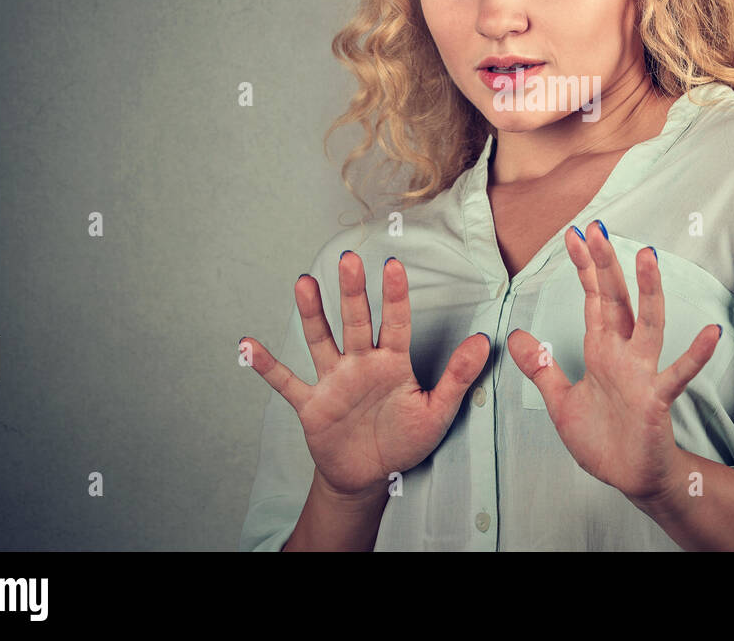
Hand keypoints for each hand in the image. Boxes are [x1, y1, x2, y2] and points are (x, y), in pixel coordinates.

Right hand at [243, 253, 490, 500]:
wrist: (370, 475)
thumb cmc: (406, 439)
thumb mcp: (437, 411)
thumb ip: (458, 377)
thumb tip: (484, 341)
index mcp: (393, 362)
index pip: (396, 322)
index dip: (395, 295)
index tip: (393, 265)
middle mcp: (361, 363)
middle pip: (356, 321)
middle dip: (353, 291)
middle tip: (349, 259)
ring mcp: (334, 380)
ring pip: (322, 340)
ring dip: (312, 313)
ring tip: (305, 282)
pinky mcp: (312, 404)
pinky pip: (287, 382)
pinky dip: (268, 366)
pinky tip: (249, 344)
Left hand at [507, 222, 720, 503]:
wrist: (630, 477)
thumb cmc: (602, 438)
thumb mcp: (560, 400)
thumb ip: (540, 367)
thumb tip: (514, 334)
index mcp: (602, 350)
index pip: (592, 299)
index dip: (583, 268)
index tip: (573, 234)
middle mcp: (624, 354)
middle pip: (615, 300)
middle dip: (606, 265)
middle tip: (597, 227)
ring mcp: (643, 373)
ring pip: (648, 324)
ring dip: (648, 291)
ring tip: (647, 256)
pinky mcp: (657, 399)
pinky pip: (677, 374)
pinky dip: (694, 355)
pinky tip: (710, 332)